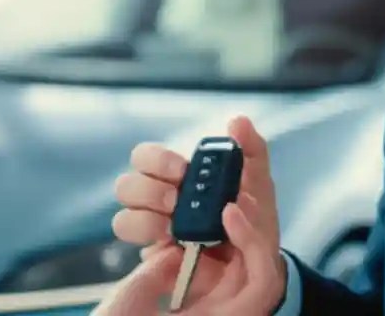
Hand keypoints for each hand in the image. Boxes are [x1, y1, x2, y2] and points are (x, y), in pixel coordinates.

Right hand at [107, 115, 286, 313]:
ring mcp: (155, 232)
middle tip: (175, 200)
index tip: (182, 170)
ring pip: (123, 220)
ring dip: (145, 221)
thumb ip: (252, 148)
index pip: (144, 157)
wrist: (262, 260)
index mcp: (176, 176)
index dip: (156, 160)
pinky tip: (176, 250)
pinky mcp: (157, 262)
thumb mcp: (259, 180)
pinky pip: (138, 255)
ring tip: (173, 229)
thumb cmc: (255, 215)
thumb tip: (237, 121)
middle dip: (149, 190)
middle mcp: (158, 201)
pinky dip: (154, 250)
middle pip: (125, 186)